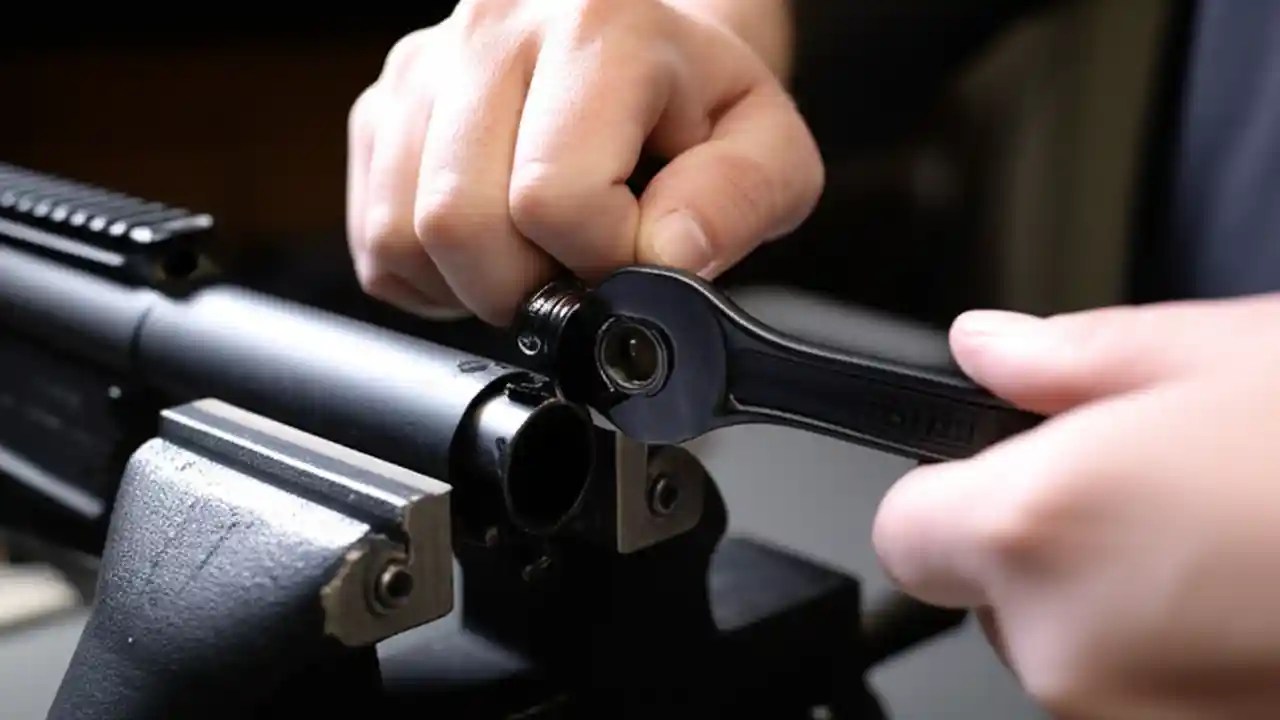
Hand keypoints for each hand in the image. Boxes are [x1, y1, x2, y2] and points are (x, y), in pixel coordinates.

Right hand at [346, 0, 822, 324]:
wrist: (642, 52)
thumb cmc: (697, 104)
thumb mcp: (766, 147)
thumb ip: (737, 201)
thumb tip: (663, 255)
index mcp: (599, 24)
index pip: (555, 197)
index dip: (602, 257)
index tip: (636, 246)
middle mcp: (492, 28)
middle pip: (460, 222)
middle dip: (527, 287)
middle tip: (579, 271)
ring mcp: (422, 68)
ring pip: (403, 237)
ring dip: (475, 285)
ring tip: (538, 254)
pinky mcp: (380, 111)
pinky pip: (377, 245)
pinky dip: (435, 277)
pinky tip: (494, 244)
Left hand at [872, 294, 1279, 717]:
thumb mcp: (1218, 354)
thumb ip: (1067, 355)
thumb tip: (986, 348)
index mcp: (1038, 529)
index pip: (901, 532)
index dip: (943, 493)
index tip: (997, 469)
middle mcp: (1064, 647)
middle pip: (986, 590)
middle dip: (1044, 541)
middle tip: (1144, 488)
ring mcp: (1126, 714)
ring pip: (1064, 642)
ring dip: (1111, 598)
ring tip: (1215, 535)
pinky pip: (1132, 685)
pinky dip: (1168, 647)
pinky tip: (1241, 589)